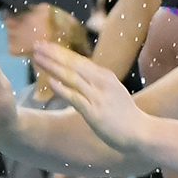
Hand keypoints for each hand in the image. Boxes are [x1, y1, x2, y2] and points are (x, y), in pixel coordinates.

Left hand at [31, 41, 149, 153]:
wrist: (141, 132)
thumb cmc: (125, 116)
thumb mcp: (113, 93)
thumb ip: (97, 85)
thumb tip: (80, 80)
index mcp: (105, 76)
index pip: (78, 60)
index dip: (60, 52)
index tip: (45, 45)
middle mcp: (102, 82)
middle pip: (73, 64)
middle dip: (53, 53)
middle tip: (36, 45)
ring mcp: (98, 96)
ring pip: (71, 77)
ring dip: (52, 66)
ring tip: (36, 58)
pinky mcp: (94, 112)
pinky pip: (75, 97)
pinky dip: (62, 88)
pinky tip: (50, 81)